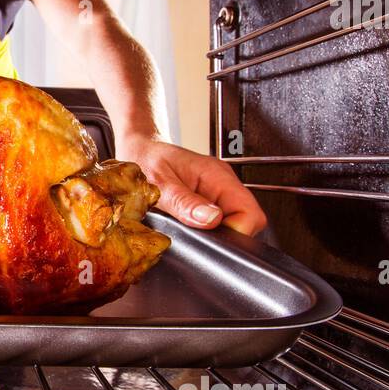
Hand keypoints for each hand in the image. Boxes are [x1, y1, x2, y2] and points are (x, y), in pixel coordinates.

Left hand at [116, 135, 266, 235]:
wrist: (138, 151)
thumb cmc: (145, 159)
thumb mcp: (159, 183)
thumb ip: (184, 202)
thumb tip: (212, 220)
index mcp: (217, 175)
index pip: (250, 213)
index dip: (236, 232)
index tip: (212, 239)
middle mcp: (223, 183)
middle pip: (247, 221)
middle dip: (225, 235)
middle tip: (195, 235)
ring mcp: (218, 192)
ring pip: (234, 223)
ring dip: (215, 233)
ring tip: (187, 227)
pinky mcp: (210, 200)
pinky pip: (220, 221)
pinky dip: (207, 229)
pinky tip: (187, 225)